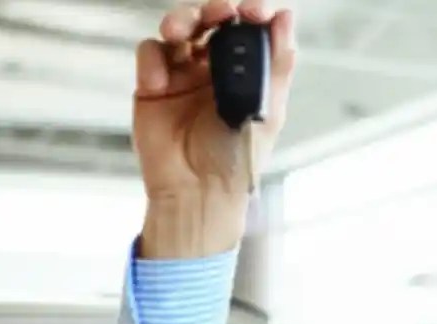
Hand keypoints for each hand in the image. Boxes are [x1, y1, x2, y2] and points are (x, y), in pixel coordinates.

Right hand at [132, 0, 295, 257]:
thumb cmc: (237, 158)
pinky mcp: (153, 85)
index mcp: (247, 71)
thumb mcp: (268, 110)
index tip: (253, 10)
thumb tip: (286, 16)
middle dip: (215, 9)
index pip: (250, 27)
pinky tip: (159, 80)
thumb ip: (278, 63)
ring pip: (179, 29)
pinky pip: (150, 54)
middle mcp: (215, 67)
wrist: (199, 192)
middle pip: (212, 21)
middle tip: (219, 12)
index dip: (252, 11)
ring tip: (177, 32)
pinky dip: (152, 59)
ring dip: (179, 20)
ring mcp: (183, 73)